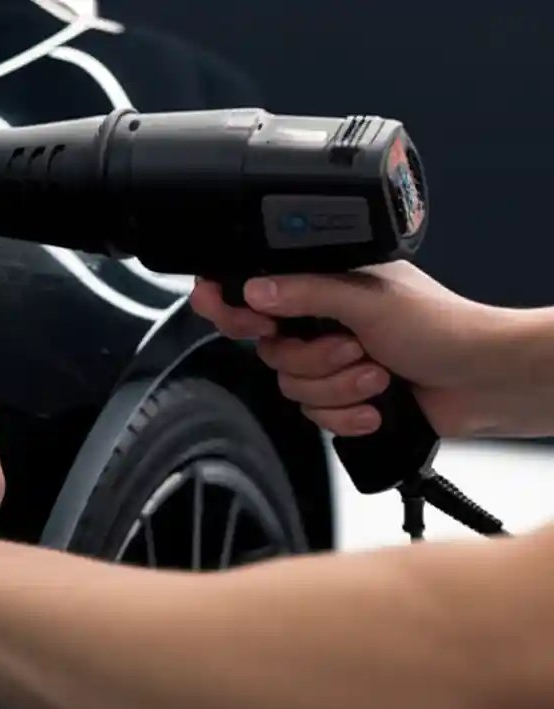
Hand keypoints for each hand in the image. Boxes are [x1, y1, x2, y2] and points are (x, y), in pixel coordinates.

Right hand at [189, 261, 516, 437]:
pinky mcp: (344, 398)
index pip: (257, 289)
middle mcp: (322, 321)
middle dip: (312, 359)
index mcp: (324, 283)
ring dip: (337, 388)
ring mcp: (333, 361)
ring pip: (291, 386)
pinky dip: (347, 415)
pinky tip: (378, 405)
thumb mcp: (367, 298)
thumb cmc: (443, 327)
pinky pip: (314, 416)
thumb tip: (254, 291)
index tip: (240, 316)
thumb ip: (305, 292)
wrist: (483, 382)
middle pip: (269, 349)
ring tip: (378, 376)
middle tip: (350, 348)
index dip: (234, 305)